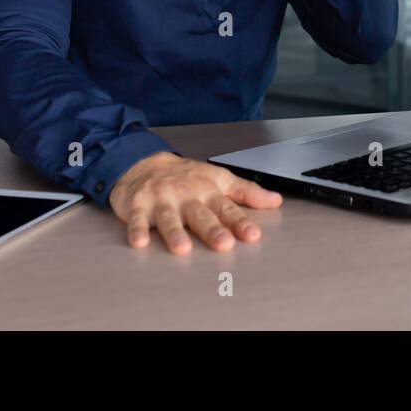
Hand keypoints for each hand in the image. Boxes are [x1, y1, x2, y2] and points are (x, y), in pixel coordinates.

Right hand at [108, 150, 282, 253]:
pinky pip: (136, 219)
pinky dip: (137, 230)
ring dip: (175, 233)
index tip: (251, 234)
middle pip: (200, 215)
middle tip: (223, 244)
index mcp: (207, 191)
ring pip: (169, 218)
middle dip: (211, 230)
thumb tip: (274, 200)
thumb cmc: (183, 176)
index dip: (239, 222)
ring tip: (182, 248)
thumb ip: (246, 192)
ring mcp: (161, 200)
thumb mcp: (218, 178)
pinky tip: (140, 241)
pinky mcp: (137, 206)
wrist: (142, 162)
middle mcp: (185, 196)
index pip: (226, 208)